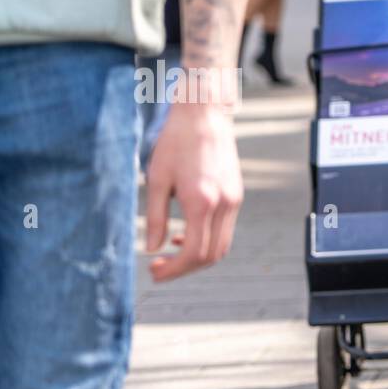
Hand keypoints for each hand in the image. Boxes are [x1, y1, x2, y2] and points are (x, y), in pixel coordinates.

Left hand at [145, 98, 243, 281]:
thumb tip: (151, 248)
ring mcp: (234, 201)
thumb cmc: (175, 143)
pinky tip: (184, 235)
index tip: (154, 272)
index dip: (174, 269)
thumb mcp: (156, 179)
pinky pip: (225, 229)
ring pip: (221, 246)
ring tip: (171, 254)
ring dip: (197, 257)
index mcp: (202, 201)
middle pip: (211, 255)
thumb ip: (154, 217)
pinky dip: (206, 240)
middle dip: (185, 269)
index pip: (194, 252)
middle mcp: (223, 204)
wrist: (205, 116)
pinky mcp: (236, 195)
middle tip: (159, 269)